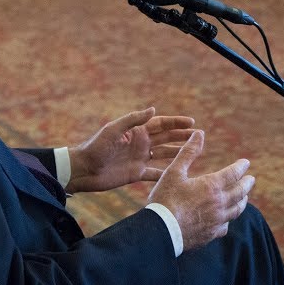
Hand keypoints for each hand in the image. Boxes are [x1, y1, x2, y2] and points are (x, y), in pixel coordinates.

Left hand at [66, 107, 195, 192]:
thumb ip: (133, 120)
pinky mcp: (136, 174)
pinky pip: (155, 174)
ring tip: (194, 152)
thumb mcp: (113, 130)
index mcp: (136, 131)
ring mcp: (139, 159)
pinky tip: (178, 175)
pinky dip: (166, 174)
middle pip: (166, 138)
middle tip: (199, 136)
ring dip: (178, 153)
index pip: (160, 124)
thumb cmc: (95, 147)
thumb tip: (153, 109)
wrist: (84, 170)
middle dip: (182, 136)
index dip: (176, 123)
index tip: (191, 123)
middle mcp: (140, 144)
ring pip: (164, 154)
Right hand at [147, 130, 253, 251]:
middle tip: (251, 179)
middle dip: (247, 184)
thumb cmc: (165, 198)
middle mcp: (219, 203)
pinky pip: (225, 226)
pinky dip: (228, 220)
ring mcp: (217, 221)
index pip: (233, 174)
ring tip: (244, 197)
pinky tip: (226, 219)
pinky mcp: (211, 234)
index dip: (241, 167)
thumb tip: (199, 133)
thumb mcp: (174, 171)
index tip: (246, 162)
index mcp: (211, 186)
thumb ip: (188, 152)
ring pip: (236, 210)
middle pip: (240, 192)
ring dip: (242, 201)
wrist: (161, 230)